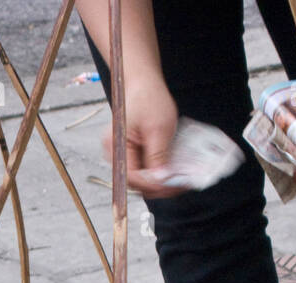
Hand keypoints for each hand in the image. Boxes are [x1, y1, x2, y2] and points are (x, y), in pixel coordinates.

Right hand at [104, 74, 182, 197]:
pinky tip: (172, 171)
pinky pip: (143, 170)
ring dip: (159, 182)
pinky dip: (157, 172)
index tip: (174, 186)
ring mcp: (121, 154)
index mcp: (116, 145)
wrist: (143, 83)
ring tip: (179, 179)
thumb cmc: (150, 99)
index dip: (153, 185)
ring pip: (140, 179)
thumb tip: (161, 181)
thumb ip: (157, 156)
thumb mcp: (158, 129)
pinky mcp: (129, 153)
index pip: (132, 177)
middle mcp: (114, 153)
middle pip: (135, 182)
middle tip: (181, 185)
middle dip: (159, 186)